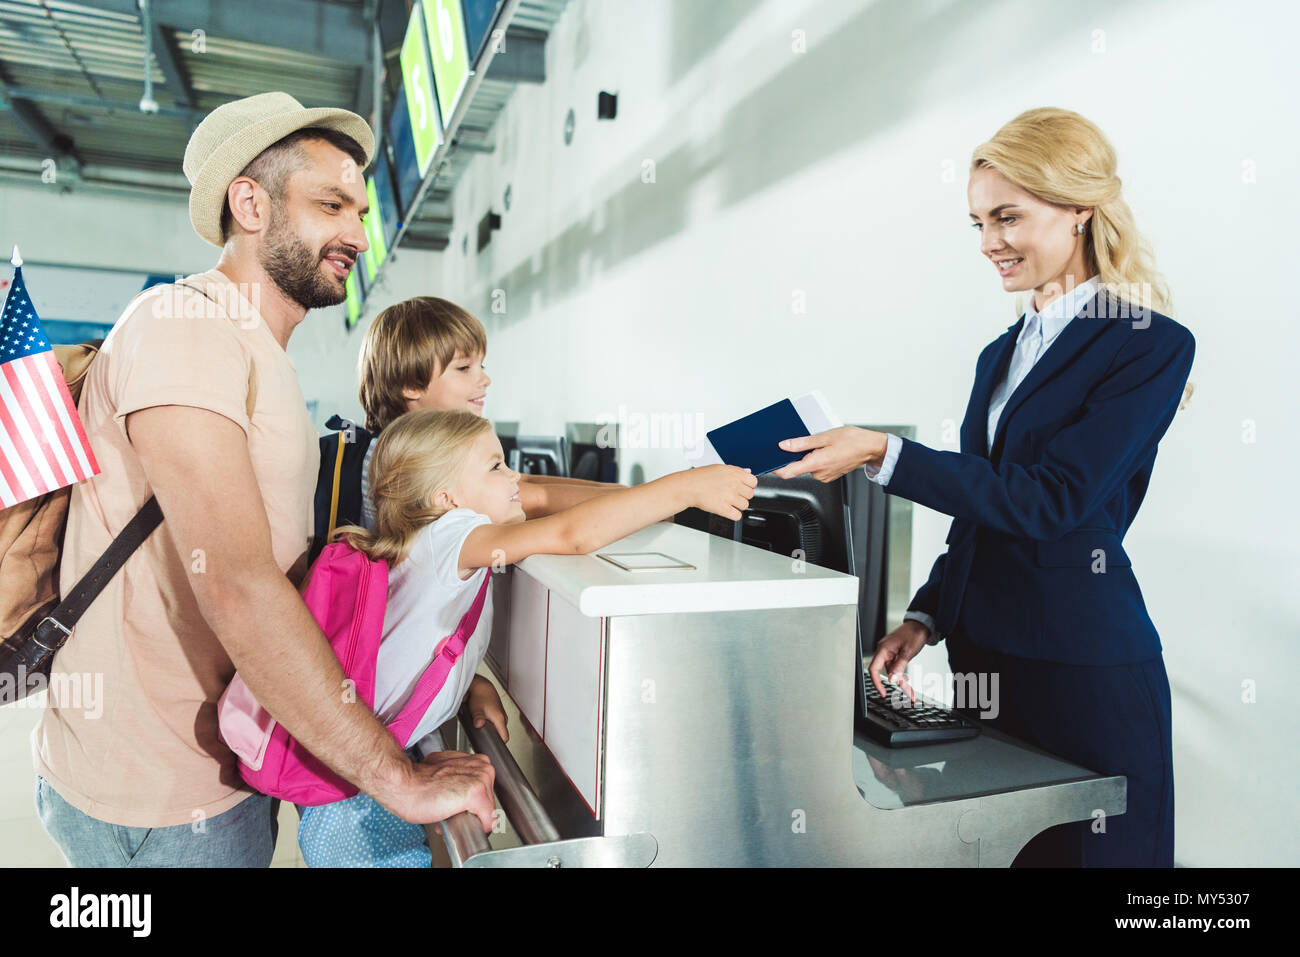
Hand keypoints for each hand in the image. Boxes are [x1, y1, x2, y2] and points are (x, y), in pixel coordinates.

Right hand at [380, 749, 496, 832]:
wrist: (403, 785)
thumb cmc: (417, 781)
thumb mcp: (443, 772)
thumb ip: (457, 780)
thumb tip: (460, 796)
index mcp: (475, 760)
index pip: (485, 789)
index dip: (471, 803)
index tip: (458, 808)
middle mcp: (481, 766)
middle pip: (488, 799)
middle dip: (472, 812)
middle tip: (452, 814)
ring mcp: (480, 779)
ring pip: (488, 809)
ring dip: (472, 820)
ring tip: (452, 818)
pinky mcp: (476, 794)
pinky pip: (488, 819)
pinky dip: (479, 828)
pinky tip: (463, 826)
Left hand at [467, 674, 508, 742]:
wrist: (481, 686)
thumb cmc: (479, 695)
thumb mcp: (476, 709)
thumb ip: (478, 718)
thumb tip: (479, 725)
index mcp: (500, 718)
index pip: (505, 737)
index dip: (499, 744)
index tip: (493, 747)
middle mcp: (503, 717)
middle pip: (501, 734)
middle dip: (493, 737)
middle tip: (483, 738)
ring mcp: (501, 714)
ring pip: (498, 728)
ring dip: (491, 729)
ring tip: (482, 728)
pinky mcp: (498, 712)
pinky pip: (496, 723)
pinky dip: (491, 724)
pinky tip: (483, 721)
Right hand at [685, 464, 757, 519]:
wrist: (688, 486)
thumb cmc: (701, 477)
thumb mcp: (720, 468)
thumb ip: (736, 470)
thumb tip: (748, 472)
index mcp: (735, 474)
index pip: (754, 482)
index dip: (749, 485)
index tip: (743, 487)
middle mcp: (734, 485)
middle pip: (750, 495)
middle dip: (743, 496)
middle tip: (733, 495)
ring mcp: (729, 497)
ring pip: (745, 506)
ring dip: (738, 506)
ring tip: (728, 502)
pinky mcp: (723, 509)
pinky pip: (737, 516)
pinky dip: (733, 515)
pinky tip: (727, 510)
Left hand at [771, 426, 886, 482]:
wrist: (871, 448)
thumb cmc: (853, 440)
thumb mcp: (825, 436)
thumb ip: (802, 442)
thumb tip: (784, 445)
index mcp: (817, 463)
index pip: (788, 472)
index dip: (775, 468)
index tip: (768, 462)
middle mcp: (819, 473)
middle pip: (797, 468)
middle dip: (794, 456)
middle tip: (796, 442)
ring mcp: (824, 476)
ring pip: (806, 467)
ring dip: (806, 456)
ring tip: (816, 444)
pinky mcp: (828, 475)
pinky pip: (815, 468)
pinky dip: (814, 459)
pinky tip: (822, 449)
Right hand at [866, 620, 930, 702]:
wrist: (921, 625)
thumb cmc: (914, 634)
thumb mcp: (908, 652)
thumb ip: (899, 667)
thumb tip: (892, 680)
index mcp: (883, 649)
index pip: (874, 669)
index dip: (877, 682)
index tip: (883, 692)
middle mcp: (884, 650)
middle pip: (884, 671)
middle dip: (894, 683)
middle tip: (905, 692)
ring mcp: (890, 652)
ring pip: (892, 670)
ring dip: (900, 679)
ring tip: (910, 690)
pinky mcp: (895, 653)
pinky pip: (896, 666)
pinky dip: (901, 673)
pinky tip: (907, 679)